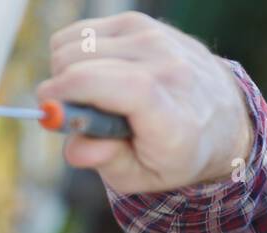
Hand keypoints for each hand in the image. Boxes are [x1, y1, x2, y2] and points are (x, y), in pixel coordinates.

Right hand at [38, 10, 253, 192]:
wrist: (218, 115)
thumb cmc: (175, 151)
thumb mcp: (146, 176)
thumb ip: (108, 163)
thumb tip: (75, 146)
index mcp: (175, 118)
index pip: (127, 88)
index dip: (76, 91)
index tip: (48, 107)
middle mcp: (170, 70)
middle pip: (86, 62)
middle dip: (63, 90)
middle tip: (77, 116)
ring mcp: (157, 39)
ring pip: (77, 44)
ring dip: (68, 72)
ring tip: (91, 98)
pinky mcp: (142, 23)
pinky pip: (82, 32)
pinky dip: (76, 55)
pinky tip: (97, 75)